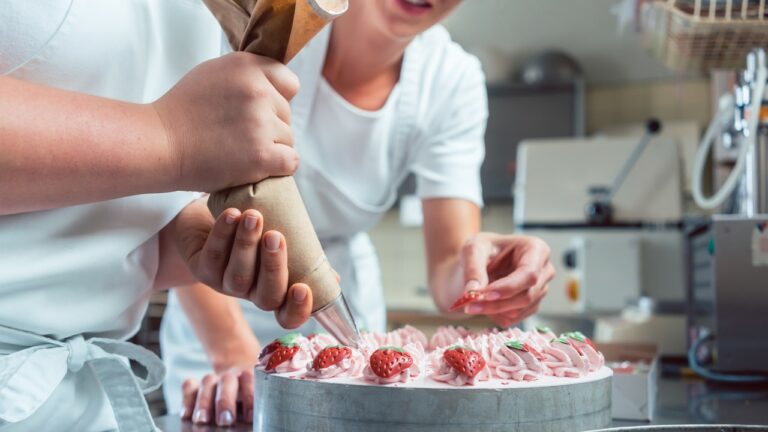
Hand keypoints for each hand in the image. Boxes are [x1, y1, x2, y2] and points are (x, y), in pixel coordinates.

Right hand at [152, 52, 299, 191]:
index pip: (289, 82)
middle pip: (287, 114)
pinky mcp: (262, 154)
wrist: (159, 144)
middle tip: (237, 134)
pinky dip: (277, 168)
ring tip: (238, 151)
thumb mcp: (213, 74)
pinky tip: (255, 167)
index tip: (258, 110)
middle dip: (270, 125)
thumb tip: (274, 86)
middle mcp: (258, 90)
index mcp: (247, 67)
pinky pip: (291, 161)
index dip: (277, 98)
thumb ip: (246, 76)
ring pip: (288, 139)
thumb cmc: (181, 113)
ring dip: (271, 148)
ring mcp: (261, 123)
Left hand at [174, 198, 312, 328]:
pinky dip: (223, 234)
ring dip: (246, 245)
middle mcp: (250, 293)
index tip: (303, 288)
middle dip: (273, 267)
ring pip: (238, 275)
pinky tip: (232, 214)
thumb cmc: (255, 232)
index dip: (297, 309)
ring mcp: (224, 284)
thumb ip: (306, 258)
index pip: (288, 316)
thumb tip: (334, 280)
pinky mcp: (201, 269)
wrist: (209, 217)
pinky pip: (213, 256)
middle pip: (265, 296)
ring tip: (254, 216)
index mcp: (275, 291)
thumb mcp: (284, 244)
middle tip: (276, 237)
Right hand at [181, 368, 254, 426]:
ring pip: (207, 383)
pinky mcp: (197, 385)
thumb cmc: (250, 397)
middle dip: (225, 401)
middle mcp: (231, 376)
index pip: (250, 380)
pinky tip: (186, 415)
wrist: (239, 380)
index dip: (249, 397)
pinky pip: (189, 386)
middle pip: (227, 381)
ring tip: (202, 420)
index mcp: (249, 376)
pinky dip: (187, 399)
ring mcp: (213, 379)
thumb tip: (252, 422)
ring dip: (204, 402)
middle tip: (225, 421)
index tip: (249, 416)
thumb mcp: (257, 399)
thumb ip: (254, 408)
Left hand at [459, 233, 553, 326]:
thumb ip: (473, 269)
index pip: (529, 274)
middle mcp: (544, 270)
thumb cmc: (481, 249)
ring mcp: (540, 290)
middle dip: (497, 303)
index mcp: (536, 249)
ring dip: (493, 311)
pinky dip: (496, 315)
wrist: (480, 261)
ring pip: (520, 310)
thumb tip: (473, 292)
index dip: (508, 288)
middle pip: (527, 296)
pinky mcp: (531, 305)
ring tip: (472, 302)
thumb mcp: (472, 250)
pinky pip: (515, 318)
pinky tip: (484, 304)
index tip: (483, 295)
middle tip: (470, 304)